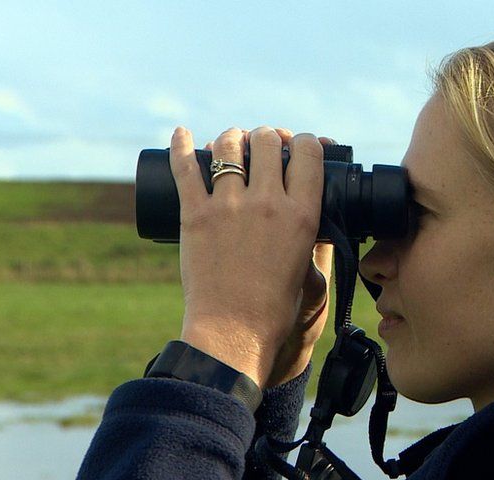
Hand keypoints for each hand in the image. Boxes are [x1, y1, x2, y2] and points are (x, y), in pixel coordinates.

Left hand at [169, 125, 325, 387]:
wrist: (234, 332)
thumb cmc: (274, 307)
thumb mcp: (307, 264)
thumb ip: (312, 235)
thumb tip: (311, 211)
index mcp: (302, 214)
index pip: (308, 152)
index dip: (303, 141)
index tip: (296, 145)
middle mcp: (268, 203)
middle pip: (267, 141)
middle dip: (266, 137)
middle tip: (261, 146)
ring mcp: (229, 206)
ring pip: (228, 146)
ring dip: (231, 138)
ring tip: (229, 144)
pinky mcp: (195, 215)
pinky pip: (185, 168)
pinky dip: (181, 145)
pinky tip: (182, 133)